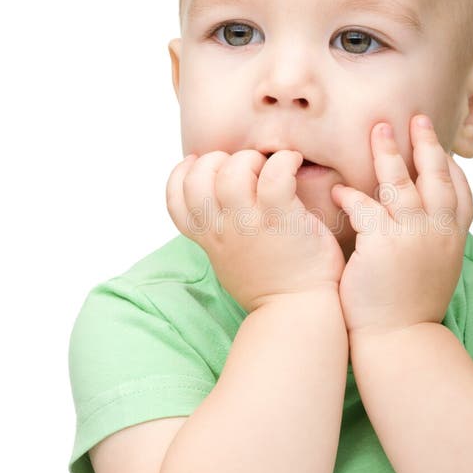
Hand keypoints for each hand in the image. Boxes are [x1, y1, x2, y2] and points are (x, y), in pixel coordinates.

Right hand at [166, 150, 345, 312]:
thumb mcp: (229, 262)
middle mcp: (223, 230)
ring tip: (270, 166)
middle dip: (218, 160)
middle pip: (198, 178)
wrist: (297, 311)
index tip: (199, 163)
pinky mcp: (281, 220)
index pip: (174, 200)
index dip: (182, 173)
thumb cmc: (271, 286)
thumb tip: (219, 212)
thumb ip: (219, 236)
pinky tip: (293, 163)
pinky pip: (275, 175)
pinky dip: (284, 161)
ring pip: (232, 172)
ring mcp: (250, 224)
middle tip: (247, 166)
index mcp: (209, 239)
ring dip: (250, 160)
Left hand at [330, 114, 472, 336]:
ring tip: (378, 130)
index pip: (463, 193)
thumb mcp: (435, 272)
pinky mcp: (383, 244)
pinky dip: (350, 195)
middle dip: (427, 144)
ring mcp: (413, 236)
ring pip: (401, 183)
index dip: (454, 168)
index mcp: (454, 239)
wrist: (401, 340)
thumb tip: (424, 224)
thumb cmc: (411, 309)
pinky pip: (365, 207)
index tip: (446, 151)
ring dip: (388, 153)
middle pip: (437, 176)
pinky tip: (337, 189)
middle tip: (418, 118)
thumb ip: (432, 243)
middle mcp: (440, 232)